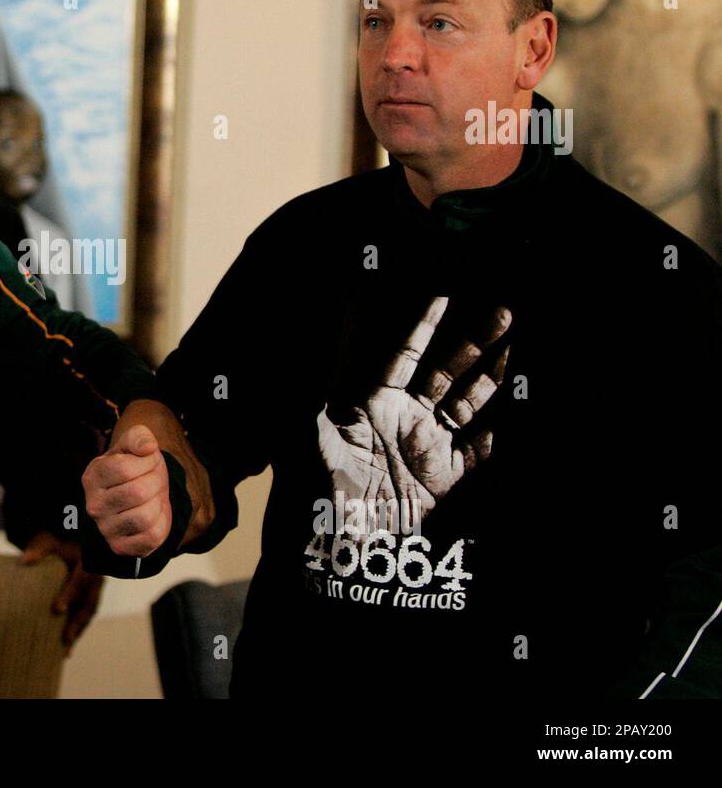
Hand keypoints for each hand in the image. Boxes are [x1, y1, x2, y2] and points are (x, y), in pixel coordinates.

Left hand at [20, 531, 102, 650]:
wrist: (70, 540)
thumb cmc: (56, 541)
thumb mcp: (47, 540)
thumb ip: (38, 549)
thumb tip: (24, 560)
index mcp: (87, 562)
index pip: (79, 580)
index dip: (69, 594)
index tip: (57, 609)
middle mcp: (95, 577)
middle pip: (89, 602)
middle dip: (77, 621)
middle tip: (65, 638)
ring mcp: (96, 588)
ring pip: (90, 612)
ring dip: (79, 631)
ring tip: (66, 650)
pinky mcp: (90, 597)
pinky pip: (87, 616)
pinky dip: (77, 631)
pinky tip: (67, 648)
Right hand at [82, 422, 171, 558]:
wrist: (140, 495)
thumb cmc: (135, 468)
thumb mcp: (134, 445)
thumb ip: (139, 437)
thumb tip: (148, 447)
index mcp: (92, 476)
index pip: (124, 468)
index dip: (146, 462)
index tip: (149, 461)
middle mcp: (93, 505)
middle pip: (138, 493)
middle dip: (156, 482)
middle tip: (154, 480)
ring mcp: (105, 529)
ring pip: (146, 516)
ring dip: (158, 502)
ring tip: (153, 497)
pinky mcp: (121, 547)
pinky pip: (153, 536)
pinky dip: (161, 523)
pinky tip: (153, 515)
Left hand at [316, 297, 509, 533]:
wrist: (338, 542)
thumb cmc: (316, 484)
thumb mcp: (308, 432)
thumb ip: (315, 385)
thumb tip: (310, 338)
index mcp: (371, 401)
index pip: (403, 353)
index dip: (423, 324)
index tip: (444, 291)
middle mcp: (404, 417)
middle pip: (447, 371)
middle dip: (474, 342)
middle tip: (503, 311)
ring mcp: (429, 444)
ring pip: (471, 401)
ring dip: (495, 374)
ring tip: (520, 345)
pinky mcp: (448, 475)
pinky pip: (483, 444)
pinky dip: (504, 424)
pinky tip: (523, 400)